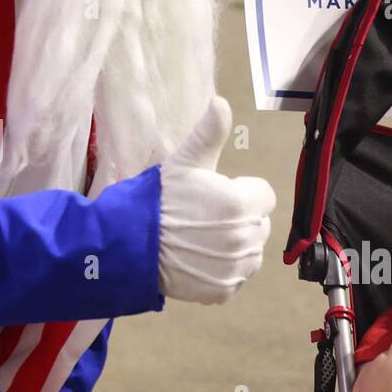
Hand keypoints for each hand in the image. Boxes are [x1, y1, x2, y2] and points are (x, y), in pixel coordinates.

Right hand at [158, 97, 275, 305]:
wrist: (128, 244)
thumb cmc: (157, 199)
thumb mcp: (184, 162)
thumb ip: (209, 133)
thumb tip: (221, 101)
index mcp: (242, 203)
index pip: (264, 195)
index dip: (242, 192)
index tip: (217, 195)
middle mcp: (246, 238)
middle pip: (258, 225)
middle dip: (239, 220)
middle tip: (204, 218)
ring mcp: (236, 267)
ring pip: (250, 253)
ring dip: (234, 247)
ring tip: (201, 240)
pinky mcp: (223, 291)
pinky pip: (235, 278)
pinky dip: (222, 272)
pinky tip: (199, 261)